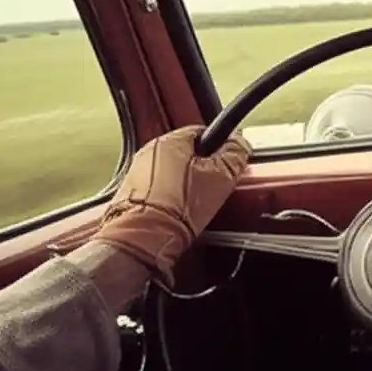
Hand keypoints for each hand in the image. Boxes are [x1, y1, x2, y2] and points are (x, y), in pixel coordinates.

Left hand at [92, 126, 250, 285]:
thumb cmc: (178, 209)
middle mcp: (149, 152)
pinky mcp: (131, 194)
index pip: (203, 132)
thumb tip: (240, 144)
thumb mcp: (221, 177)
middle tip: (216, 186)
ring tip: (197, 204)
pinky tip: (179, 213)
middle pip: (187, 153)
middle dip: (204, 168)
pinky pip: (159, 190)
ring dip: (186, 184)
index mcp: (171, 141)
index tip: (229, 163)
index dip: (221, 148)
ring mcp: (137, 173)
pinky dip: (170, 199)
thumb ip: (235, 154)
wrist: (144, 238)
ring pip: (172, 172)